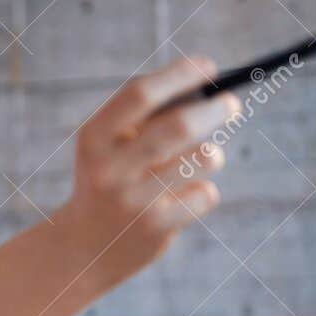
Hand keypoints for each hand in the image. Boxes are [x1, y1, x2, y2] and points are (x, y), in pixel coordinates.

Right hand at [65, 57, 237, 285]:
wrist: (83, 249)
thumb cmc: (107, 181)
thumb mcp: (109, 147)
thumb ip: (146, 118)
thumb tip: (205, 90)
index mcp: (94, 138)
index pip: (141, 94)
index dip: (180, 75)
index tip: (209, 66)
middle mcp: (110, 168)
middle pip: (179, 125)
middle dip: (215, 109)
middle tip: (231, 104)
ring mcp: (134, 200)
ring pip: (203, 158)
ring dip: (211, 154)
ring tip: (202, 159)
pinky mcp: (157, 228)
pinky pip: (205, 194)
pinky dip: (202, 192)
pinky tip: (181, 201)